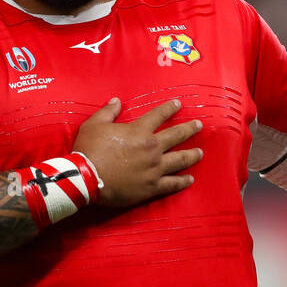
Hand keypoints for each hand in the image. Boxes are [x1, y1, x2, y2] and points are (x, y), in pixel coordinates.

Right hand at [72, 98, 202, 206]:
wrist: (86, 179)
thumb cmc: (89, 150)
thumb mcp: (94, 125)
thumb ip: (108, 112)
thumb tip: (117, 100)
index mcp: (139, 131)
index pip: (159, 116)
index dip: (169, 108)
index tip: (178, 104)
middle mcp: (152, 148)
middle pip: (177, 136)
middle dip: (189, 129)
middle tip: (199, 125)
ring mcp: (155, 168)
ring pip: (180, 159)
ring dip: (192, 155)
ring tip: (200, 153)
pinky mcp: (152, 186)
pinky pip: (172, 183)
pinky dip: (183, 181)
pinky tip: (190, 179)